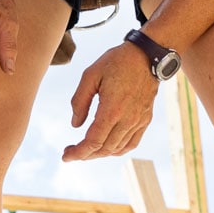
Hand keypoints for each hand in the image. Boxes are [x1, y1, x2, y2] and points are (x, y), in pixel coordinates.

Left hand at [61, 44, 158, 161]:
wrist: (147, 56)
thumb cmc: (116, 62)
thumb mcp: (90, 75)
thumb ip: (80, 101)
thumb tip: (75, 125)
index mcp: (112, 109)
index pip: (93, 141)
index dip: (78, 152)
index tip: (66, 156)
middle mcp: (127, 120)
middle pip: (104, 149)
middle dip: (85, 154)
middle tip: (70, 152)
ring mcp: (138, 121)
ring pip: (117, 149)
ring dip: (100, 153)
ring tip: (85, 149)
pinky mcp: (145, 119)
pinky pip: (131, 143)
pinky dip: (117, 150)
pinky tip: (107, 147)